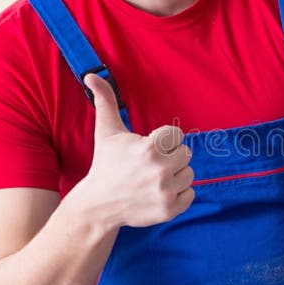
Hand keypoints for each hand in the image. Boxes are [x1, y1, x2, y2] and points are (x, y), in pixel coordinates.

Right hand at [81, 73, 194, 228]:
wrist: (99, 205)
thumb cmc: (106, 163)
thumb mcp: (106, 131)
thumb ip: (106, 100)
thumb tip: (92, 74)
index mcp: (150, 148)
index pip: (177, 136)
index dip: (163, 142)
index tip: (146, 150)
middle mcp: (160, 170)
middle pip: (185, 154)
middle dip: (170, 158)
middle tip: (149, 166)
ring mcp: (166, 192)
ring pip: (189, 174)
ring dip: (175, 176)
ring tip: (152, 180)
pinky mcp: (170, 210)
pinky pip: (191, 194)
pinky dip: (178, 194)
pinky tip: (158, 193)